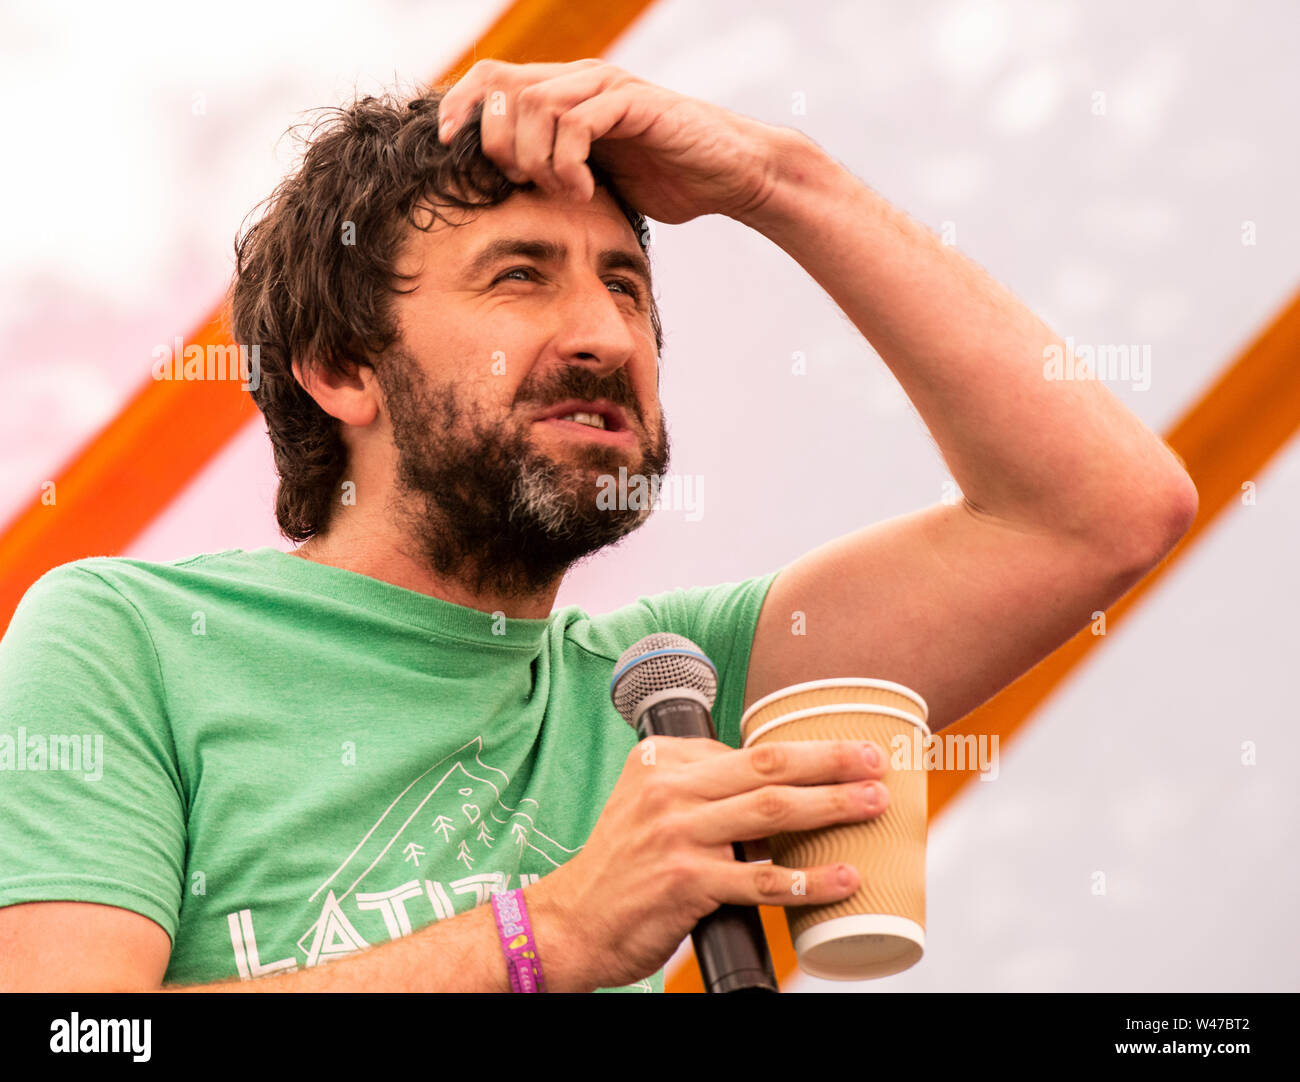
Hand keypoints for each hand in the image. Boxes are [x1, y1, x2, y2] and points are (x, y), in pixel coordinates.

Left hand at [436, 58, 783, 223]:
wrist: (730, 175)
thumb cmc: (668, 180)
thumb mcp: (598, 179)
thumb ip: (556, 172)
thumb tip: (504, 194)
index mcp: (566, 93)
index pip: (492, 79)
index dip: (459, 106)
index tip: (444, 147)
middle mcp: (582, 80)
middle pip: (504, 90)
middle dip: (498, 145)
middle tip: (525, 185)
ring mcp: (608, 88)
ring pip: (536, 106)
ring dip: (536, 158)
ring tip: (561, 192)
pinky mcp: (634, 104)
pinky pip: (578, 123)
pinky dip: (568, 163)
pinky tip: (583, 191)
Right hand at [528, 735, 890, 989]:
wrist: (571, 922)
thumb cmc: (619, 868)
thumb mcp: (646, 805)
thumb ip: (700, 789)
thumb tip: (774, 785)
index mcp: (663, 762)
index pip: (746, 748)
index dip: (803, 750)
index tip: (846, 751)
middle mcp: (669, 790)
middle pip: (766, 765)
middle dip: (829, 760)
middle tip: (875, 759)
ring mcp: (677, 835)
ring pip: (770, 812)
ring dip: (830, 806)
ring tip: (873, 804)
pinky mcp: (686, 883)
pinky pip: (761, 879)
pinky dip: (807, 880)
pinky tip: (843, 877)